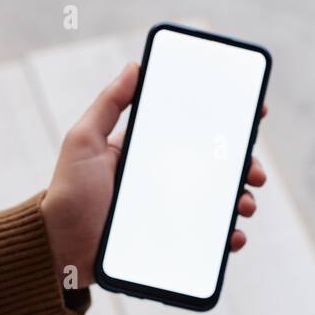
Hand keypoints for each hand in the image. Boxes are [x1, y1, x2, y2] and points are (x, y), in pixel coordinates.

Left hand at [40, 63, 267, 288]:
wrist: (59, 248)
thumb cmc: (68, 193)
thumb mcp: (84, 140)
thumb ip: (108, 104)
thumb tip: (135, 66)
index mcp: (150, 153)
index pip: (195, 133)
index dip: (227, 124)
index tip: (254, 114)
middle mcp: (165, 181)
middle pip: (217, 169)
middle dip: (245, 167)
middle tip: (255, 171)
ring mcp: (170, 213)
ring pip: (218, 203)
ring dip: (241, 201)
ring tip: (246, 205)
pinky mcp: (170, 243)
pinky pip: (207, 241)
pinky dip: (227, 239)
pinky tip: (234, 237)